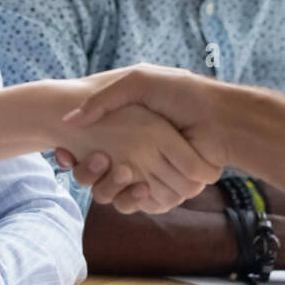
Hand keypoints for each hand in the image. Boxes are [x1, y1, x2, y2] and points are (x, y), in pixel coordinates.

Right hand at [54, 99, 222, 213]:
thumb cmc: (182, 95)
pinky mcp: (165, 189)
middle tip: (67, 159)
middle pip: (100, 173)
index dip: (76, 150)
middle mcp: (139, 151)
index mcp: (132, 126)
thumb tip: (68, 122)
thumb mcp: (138, 82)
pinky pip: (140, 202)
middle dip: (86, 169)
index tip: (62, 149)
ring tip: (100, 166)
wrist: (222, 118)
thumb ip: (103, 100)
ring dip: (104, 184)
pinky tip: (124, 185)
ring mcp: (152, 172)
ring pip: (115, 190)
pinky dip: (128, 198)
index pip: (92, 146)